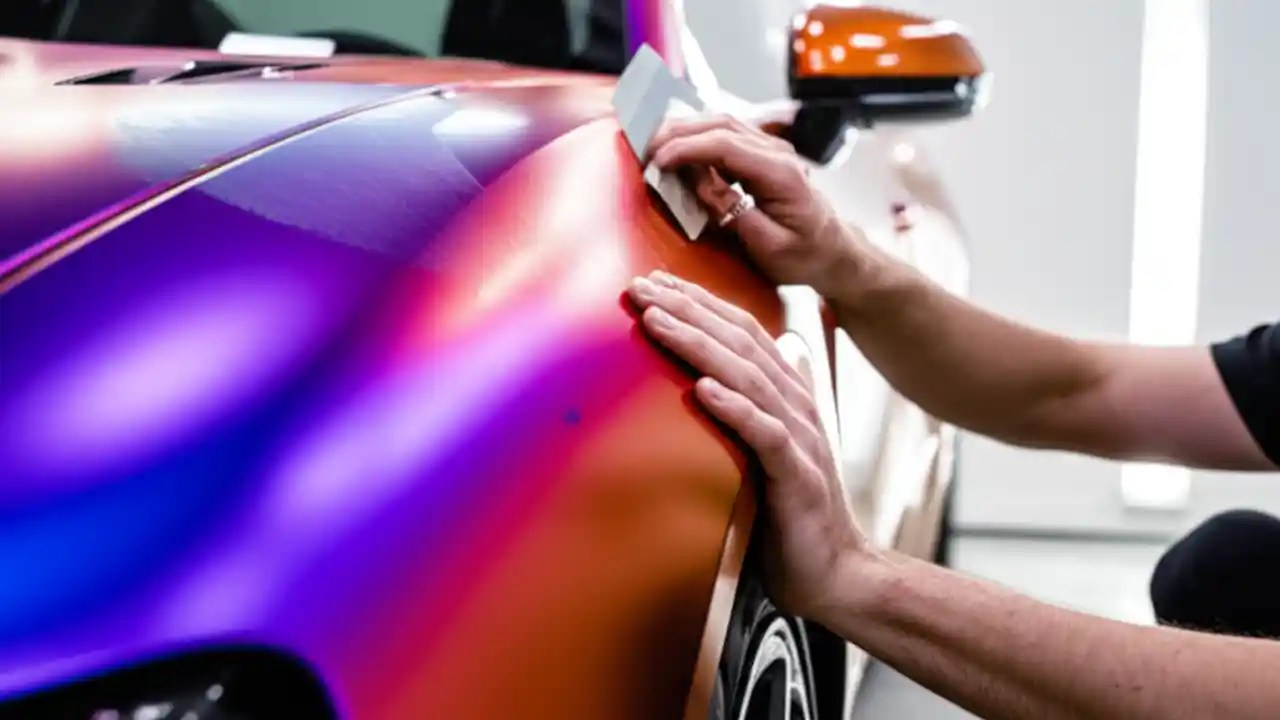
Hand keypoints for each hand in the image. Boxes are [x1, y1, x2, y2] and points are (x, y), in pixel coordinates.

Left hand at [627, 270, 873, 621]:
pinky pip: (765, 434)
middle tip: (641, 286)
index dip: (699, 303)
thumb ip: (743, 417)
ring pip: (749, 376)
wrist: (837, 574)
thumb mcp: (760, 456)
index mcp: (786, 396)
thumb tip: (704, 385)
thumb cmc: (790, 516)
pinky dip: (735, 408)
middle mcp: (796, 406)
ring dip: (700, 344)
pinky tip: (704, 389)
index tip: (656, 282)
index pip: (742, 333)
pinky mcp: (797, 477)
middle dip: (689, 309)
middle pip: (740, 342)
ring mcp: (800, 438)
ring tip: (659, 320)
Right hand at [649, 116, 862, 294]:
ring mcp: (772, 149)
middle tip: (645, 146)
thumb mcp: (768, 246)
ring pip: (722, 124)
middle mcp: (778, 152)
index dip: (688, 149)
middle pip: (722, 125)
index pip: (727, 146)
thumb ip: (733, 213)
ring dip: (685, 130)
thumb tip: (700, 184)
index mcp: (781, 174)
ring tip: (654, 144)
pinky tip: (678, 147)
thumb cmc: (804, 255)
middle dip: (678, 131)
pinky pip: (726, 134)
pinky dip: (698, 137)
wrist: (832, 250)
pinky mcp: (762, 154)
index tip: (658, 162)